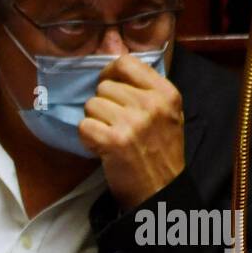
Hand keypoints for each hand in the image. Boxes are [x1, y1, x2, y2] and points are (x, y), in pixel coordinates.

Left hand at [80, 52, 184, 210]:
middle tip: (114, 124)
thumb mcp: (167, 113)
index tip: (109, 88)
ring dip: (95, 121)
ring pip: (92, 105)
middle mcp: (151, 104)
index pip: (126, 62)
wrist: (161, 190)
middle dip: (103, 105)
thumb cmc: (160, 151)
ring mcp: (132, 122)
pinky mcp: (114, 141)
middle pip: (104, 87)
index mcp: (166, 93)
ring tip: (110, 136)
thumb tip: (113, 64)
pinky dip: (87, 138)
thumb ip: (146, 89)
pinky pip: (84, 125)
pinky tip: (101, 147)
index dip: (109, 73)